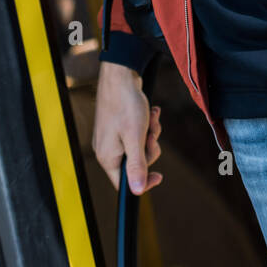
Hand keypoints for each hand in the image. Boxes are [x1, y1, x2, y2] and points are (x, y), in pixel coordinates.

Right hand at [93, 62, 162, 195]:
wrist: (121, 74)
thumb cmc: (126, 104)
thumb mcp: (136, 138)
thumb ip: (137, 165)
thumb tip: (136, 192)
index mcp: (107, 157)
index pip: (124, 184)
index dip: (143, 182)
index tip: (160, 176)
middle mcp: (106, 149)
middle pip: (135, 163)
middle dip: (149, 148)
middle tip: (152, 132)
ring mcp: (110, 137)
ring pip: (138, 146)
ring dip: (150, 133)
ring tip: (151, 118)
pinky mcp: (116, 125)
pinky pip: (135, 133)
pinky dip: (146, 125)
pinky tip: (151, 112)